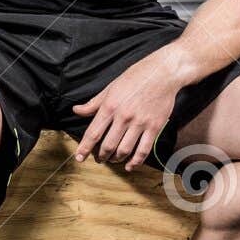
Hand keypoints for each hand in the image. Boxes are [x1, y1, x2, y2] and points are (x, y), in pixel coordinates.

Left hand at [71, 53, 181, 170]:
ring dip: (116, 159)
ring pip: (124, 150)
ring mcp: (140, 123)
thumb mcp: (110, 88)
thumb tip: (76, 110)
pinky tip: (130, 165)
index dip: (85, 148)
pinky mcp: (155, 127)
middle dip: (101, 156)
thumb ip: (93, 103)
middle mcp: (123, 116)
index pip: (93, 132)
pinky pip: (144, 149)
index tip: (79, 158)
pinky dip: (136, 161)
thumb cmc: (135, 77)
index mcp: (110, 106)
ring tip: (113, 159)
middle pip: (108, 145)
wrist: (163, 73)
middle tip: (99, 159)